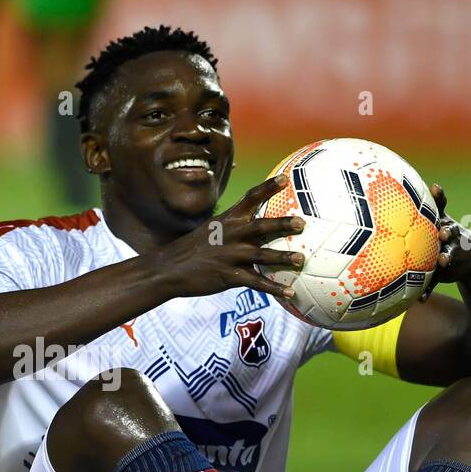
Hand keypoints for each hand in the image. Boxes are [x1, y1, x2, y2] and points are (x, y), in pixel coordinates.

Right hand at [157, 174, 305, 301]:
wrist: (169, 269)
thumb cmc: (193, 249)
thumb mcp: (211, 230)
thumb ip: (233, 226)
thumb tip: (255, 224)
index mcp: (227, 220)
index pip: (249, 198)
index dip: (268, 188)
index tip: (285, 179)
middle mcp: (230, 235)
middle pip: (260, 226)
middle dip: (281, 224)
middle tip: (301, 223)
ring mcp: (229, 255)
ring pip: (261, 255)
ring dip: (282, 257)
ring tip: (300, 259)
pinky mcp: (228, 276)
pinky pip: (256, 282)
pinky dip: (274, 288)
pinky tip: (290, 292)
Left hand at [420, 183, 470, 300]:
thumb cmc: (446, 238)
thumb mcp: (439, 225)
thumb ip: (424, 215)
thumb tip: (402, 197)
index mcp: (445, 223)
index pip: (442, 207)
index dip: (439, 197)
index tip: (434, 188)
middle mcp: (452, 236)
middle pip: (451, 231)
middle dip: (448, 231)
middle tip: (443, 232)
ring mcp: (453, 252)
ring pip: (450, 254)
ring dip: (447, 257)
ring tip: (442, 262)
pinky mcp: (448, 270)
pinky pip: (437, 280)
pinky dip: (429, 289)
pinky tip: (422, 299)